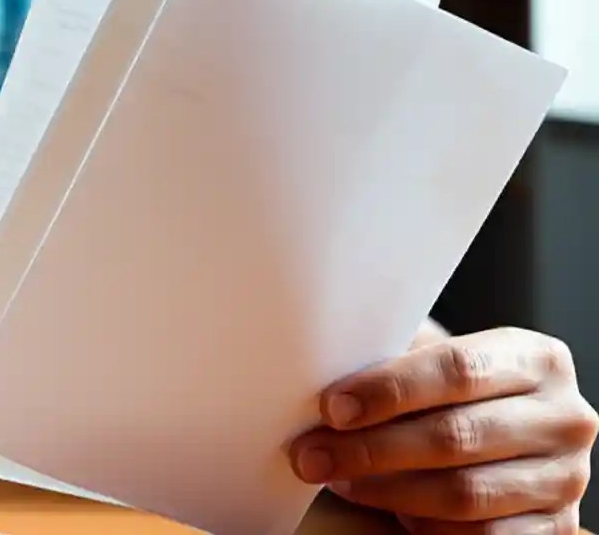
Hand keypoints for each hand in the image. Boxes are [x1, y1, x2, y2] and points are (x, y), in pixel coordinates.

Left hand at [289, 327, 597, 533]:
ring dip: (385, 489)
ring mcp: (564, 478)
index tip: (332, 407)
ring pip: (464, 493)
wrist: (504, 432)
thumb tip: (326, 364)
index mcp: (537, 360)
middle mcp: (564, 418)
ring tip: (336, 479)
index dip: (389, 390)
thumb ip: (398, 359)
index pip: (458, 369)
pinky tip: (385, 508)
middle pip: (456, 436)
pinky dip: (423, 524)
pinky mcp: (554, 527)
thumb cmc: (455, 391)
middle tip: (312, 453)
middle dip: (371, 448)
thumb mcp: (437, 359)